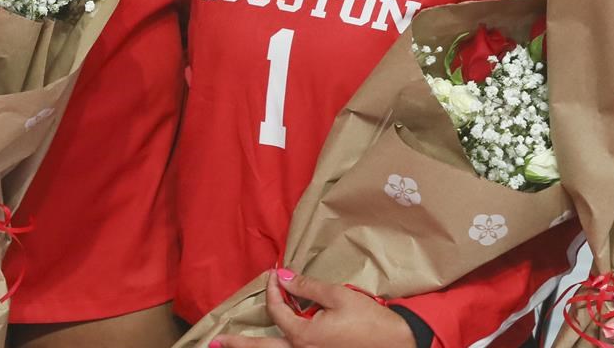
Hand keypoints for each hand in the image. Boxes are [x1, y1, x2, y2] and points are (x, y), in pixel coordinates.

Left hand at [218, 268, 415, 347]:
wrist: (398, 344)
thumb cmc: (370, 320)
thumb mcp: (338, 296)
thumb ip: (306, 287)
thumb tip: (282, 276)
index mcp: (303, 335)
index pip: (277, 309)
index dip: (273, 289)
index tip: (273, 274)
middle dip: (238, 345)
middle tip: (215, 342)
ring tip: (232, 347)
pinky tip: (270, 344)